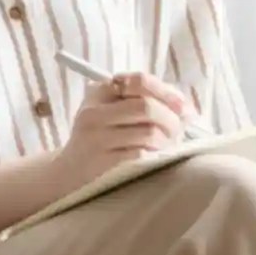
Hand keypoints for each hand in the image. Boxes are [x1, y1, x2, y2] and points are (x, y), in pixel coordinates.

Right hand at [51, 72, 190, 191]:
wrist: (68, 173)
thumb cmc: (99, 139)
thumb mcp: (112, 112)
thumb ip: (144, 102)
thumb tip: (187, 109)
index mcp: (100, 92)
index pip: (140, 81)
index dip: (167, 92)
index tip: (182, 107)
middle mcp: (94, 113)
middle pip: (147, 107)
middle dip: (171, 119)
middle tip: (178, 131)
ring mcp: (96, 138)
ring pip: (149, 132)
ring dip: (167, 141)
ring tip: (168, 146)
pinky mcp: (102, 163)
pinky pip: (141, 155)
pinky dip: (156, 156)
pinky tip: (155, 158)